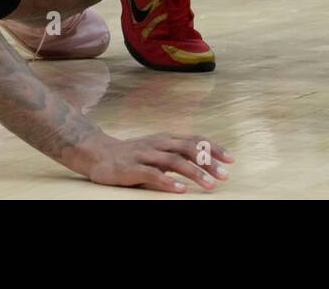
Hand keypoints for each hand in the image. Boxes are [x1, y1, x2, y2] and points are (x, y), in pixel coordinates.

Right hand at [72, 132, 233, 190]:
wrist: (97, 153)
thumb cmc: (132, 155)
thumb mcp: (157, 152)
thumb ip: (176, 155)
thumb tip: (204, 163)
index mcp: (166, 138)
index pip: (195, 140)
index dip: (214, 148)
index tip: (231, 160)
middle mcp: (158, 143)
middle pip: (188, 149)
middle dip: (209, 162)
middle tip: (224, 175)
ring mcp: (145, 154)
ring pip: (174, 160)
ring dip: (194, 173)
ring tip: (209, 185)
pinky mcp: (131, 167)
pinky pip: (153, 174)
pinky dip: (168, 181)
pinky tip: (181, 190)